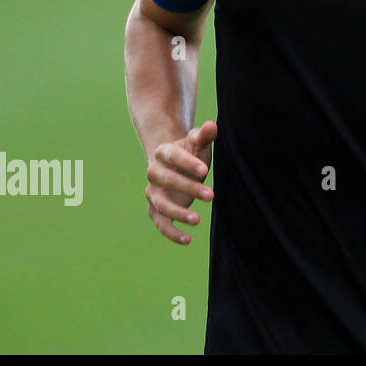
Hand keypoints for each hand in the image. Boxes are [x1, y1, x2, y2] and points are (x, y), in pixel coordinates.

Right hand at [145, 119, 215, 244]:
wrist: (176, 163)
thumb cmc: (192, 151)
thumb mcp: (199, 142)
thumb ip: (204, 135)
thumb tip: (212, 126)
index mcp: (163, 153)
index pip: (171, 156)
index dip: (186, 163)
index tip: (204, 170)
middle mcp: (154, 173)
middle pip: (166, 180)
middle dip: (188, 187)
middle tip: (211, 194)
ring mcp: (153, 193)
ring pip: (160, 204)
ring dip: (178, 212)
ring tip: (198, 219)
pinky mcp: (156, 209)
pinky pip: (161, 223)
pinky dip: (171, 232)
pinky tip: (188, 239)